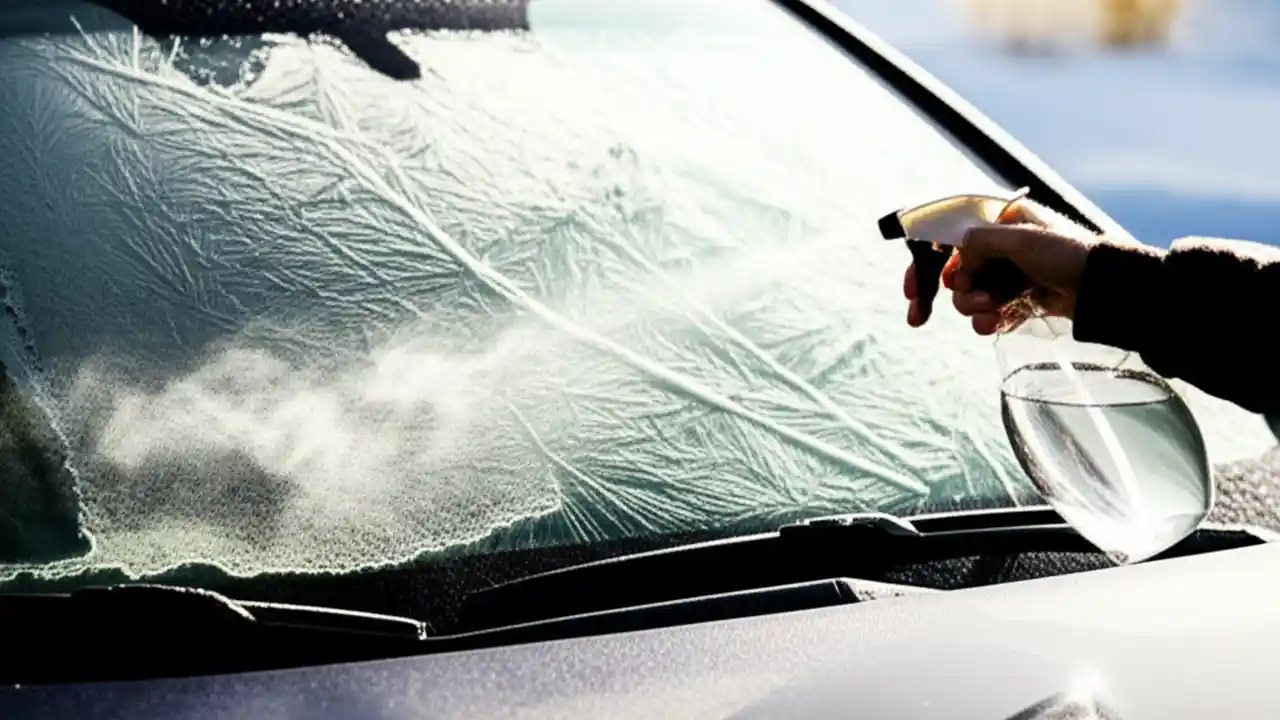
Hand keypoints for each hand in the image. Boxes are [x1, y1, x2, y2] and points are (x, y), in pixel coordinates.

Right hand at [904, 198, 1095, 334]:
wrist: (1105, 288)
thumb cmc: (1067, 253)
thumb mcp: (1019, 239)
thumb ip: (977, 244)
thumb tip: (956, 267)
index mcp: (999, 221)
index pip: (948, 238)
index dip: (926, 263)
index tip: (913, 291)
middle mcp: (1001, 246)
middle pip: (955, 272)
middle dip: (957, 291)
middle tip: (969, 300)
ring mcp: (1010, 274)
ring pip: (971, 296)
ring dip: (975, 306)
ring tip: (992, 309)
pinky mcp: (1020, 300)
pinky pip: (990, 313)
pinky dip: (989, 320)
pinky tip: (996, 324)